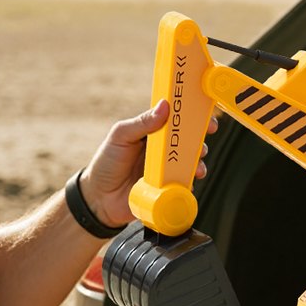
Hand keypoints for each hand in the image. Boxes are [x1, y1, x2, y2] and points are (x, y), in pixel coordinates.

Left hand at [78, 104, 217, 230]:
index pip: (176, 121)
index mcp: (153, 132)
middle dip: (200, 143)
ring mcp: (166, 170)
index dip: (193, 117)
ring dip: (198, 164)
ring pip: (190, 164)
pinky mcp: (168, 188)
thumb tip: (164, 106)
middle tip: (202, 146)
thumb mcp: (120, 136)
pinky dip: (190, 183)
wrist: (99, 199)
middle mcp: (163, 150)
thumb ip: (141, 122)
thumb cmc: (107, 162)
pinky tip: (189, 183)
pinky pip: (184, 184)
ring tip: (197, 168)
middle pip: (188, 142)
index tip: (206, 117)